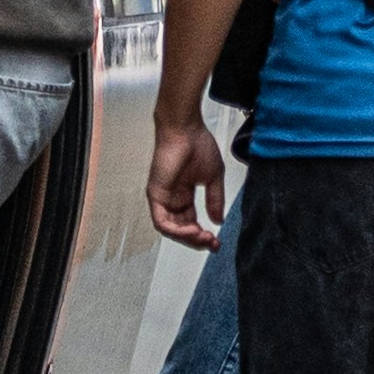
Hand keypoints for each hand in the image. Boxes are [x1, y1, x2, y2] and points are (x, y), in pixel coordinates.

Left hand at [147, 114, 227, 246]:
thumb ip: (215, 200)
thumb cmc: (198, 145)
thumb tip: (218, 220)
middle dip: (197, 240)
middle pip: (181, 230)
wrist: (186, 129)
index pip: (190, 223)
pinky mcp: (155, 195)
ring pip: (171, 230)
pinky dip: (176, 231)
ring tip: (204, 238)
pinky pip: (161, 222)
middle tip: (212, 244)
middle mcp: (171, 199)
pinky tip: (192, 230)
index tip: (217, 242)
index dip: (203, 236)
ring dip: (188, 238)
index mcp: (183, 195)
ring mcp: (161, 198)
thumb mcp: (213, 178)